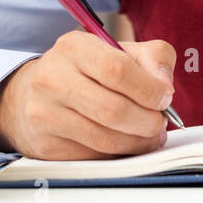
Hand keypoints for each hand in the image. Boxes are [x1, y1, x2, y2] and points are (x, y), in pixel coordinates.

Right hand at [0, 32, 176, 159]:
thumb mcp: (122, 50)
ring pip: (105, 138)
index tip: (165, 97)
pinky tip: (127, 143)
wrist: (37, 94)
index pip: (117, 69)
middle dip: (148, 121)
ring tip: (151, 135)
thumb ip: (154, 58)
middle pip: (113, 109)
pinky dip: (119, 153)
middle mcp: (52, 78)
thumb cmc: (90, 70)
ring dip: (138, 142)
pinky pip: (94, 155)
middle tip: (160, 123)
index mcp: (74, 47)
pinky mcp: (45, 144)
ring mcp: (44, 114)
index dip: (149, 88)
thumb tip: (164, 87)